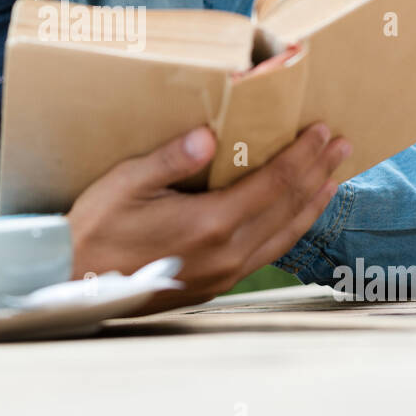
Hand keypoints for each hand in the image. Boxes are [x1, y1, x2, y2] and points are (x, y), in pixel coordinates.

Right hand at [66, 122, 351, 307]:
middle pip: (289, 208)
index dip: (302, 155)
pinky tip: (294, 215)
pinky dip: (290, 228)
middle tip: (341, 145)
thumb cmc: (95, 229)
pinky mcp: (216, 284)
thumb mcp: (126, 183)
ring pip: (285, 235)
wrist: (74, 283)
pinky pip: (267, 253)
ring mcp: (224, 273)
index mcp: (210, 224)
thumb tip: (209, 137)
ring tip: (332, 178)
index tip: (322, 131)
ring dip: (312, 202)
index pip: (274, 183)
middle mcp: (227, 254)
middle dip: (318, 173)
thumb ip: (172, 159)